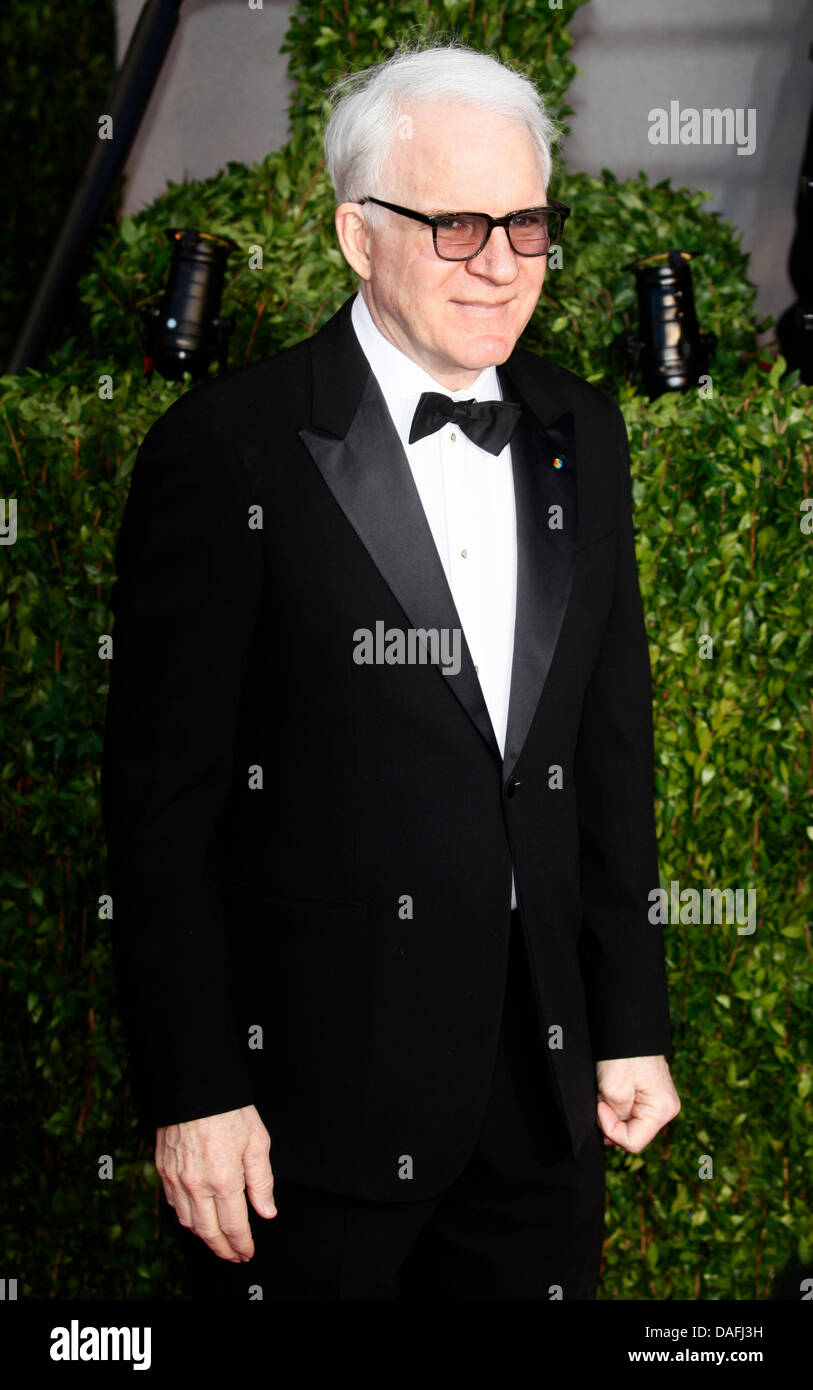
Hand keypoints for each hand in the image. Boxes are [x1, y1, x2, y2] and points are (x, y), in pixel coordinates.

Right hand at [155, 1104, 275, 1261]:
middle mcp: (197, 1184)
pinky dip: (186, 1217)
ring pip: (188, 1222)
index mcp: (224, 1179)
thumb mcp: (257, 1142)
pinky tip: (196, 1217)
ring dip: (204, 1236)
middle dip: (223, 1249)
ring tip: (218, 1241)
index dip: (242, 1244)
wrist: (195, 1085)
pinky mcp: (163, 1169)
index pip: (234, 1225)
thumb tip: (266, 1211)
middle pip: (208, 1232)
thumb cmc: (229, 1109)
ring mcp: (176, 1179)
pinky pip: (173, 1204)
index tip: (248, 1252)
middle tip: (234, 1255)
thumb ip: (262, 1181)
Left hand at [595, 1055, 679, 1152]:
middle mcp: (666, 1109)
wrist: (627, 1027)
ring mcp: (659, 1102)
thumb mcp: (613, 1090)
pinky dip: (617, 1104)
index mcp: (662, 1110)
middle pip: (633, 1134)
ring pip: (630, 1123)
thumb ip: (615, 1117)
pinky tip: (612, 1089)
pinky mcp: (651, 1094)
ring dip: (614, 1111)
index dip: (610, 1129)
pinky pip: (631, 1110)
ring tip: (607, 1091)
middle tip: (602, 1098)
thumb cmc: (622, 1054)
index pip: (633, 1142)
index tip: (600, 1106)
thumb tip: (612, 1132)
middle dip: (612, 1121)